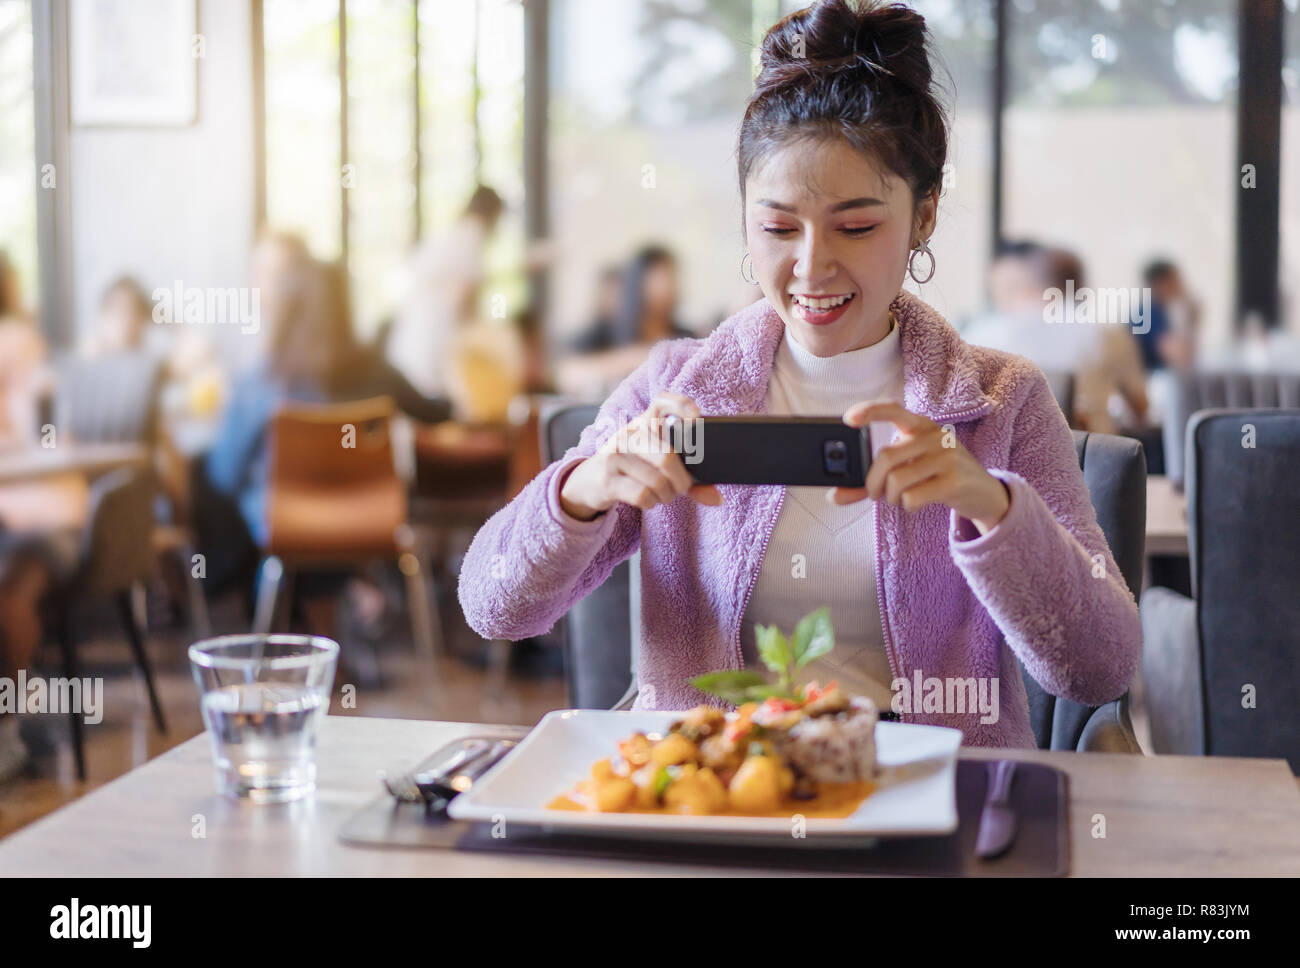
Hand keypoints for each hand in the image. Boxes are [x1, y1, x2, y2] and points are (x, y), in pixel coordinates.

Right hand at [559, 392, 723, 520]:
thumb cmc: (632, 471)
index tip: (697, 420)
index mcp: (644, 423)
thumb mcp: (656, 467)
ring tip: (664, 496)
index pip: (662, 401)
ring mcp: (616, 455)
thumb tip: (717, 499)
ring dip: (668, 495)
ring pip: (657, 479)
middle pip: (668, 455)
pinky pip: (642, 494)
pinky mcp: (607, 478)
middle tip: (682, 488)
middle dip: (682, 480)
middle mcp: (630, 434)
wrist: (587, 482)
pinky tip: (648, 501)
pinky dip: (651, 503)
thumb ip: (688, 480)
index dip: (682, 406)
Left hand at [830, 401, 1009, 534]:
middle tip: (874, 494)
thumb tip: (834, 496)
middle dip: (872, 483)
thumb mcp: (911, 470)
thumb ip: (872, 481)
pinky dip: (906, 506)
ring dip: (890, 497)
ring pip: (897, 481)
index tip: (848, 419)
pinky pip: (913, 497)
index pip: (893, 409)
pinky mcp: (955, 481)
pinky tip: (916, 503)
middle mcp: (935, 435)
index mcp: (921, 426)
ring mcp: (948, 457)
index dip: (870, 411)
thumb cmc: (938, 477)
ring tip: (900, 498)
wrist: (985, 493)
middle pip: (886, 457)